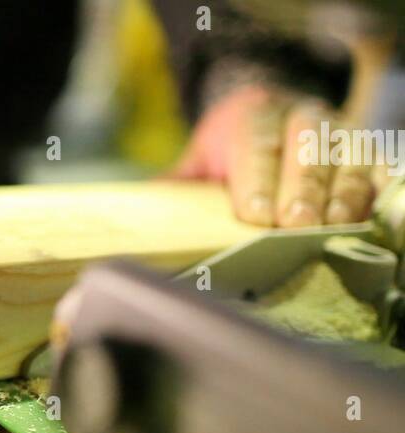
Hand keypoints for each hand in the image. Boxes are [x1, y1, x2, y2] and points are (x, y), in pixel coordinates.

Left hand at [170, 85, 377, 226]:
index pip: (256, 144)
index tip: (254, 214)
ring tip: (330, 225)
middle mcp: (301, 117)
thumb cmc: (232, 151)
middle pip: (306, 148)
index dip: (257, 179)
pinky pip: (378, 168)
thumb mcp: (201, 159)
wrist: (272, 116)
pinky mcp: (366, 152)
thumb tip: (143, 211)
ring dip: (340, 193)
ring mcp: (339, 132)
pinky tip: (365, 214)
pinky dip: (374, 191)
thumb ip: (178, 185)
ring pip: (347, 157)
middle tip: (293, 223)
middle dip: (300, 187)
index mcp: (254, 116)